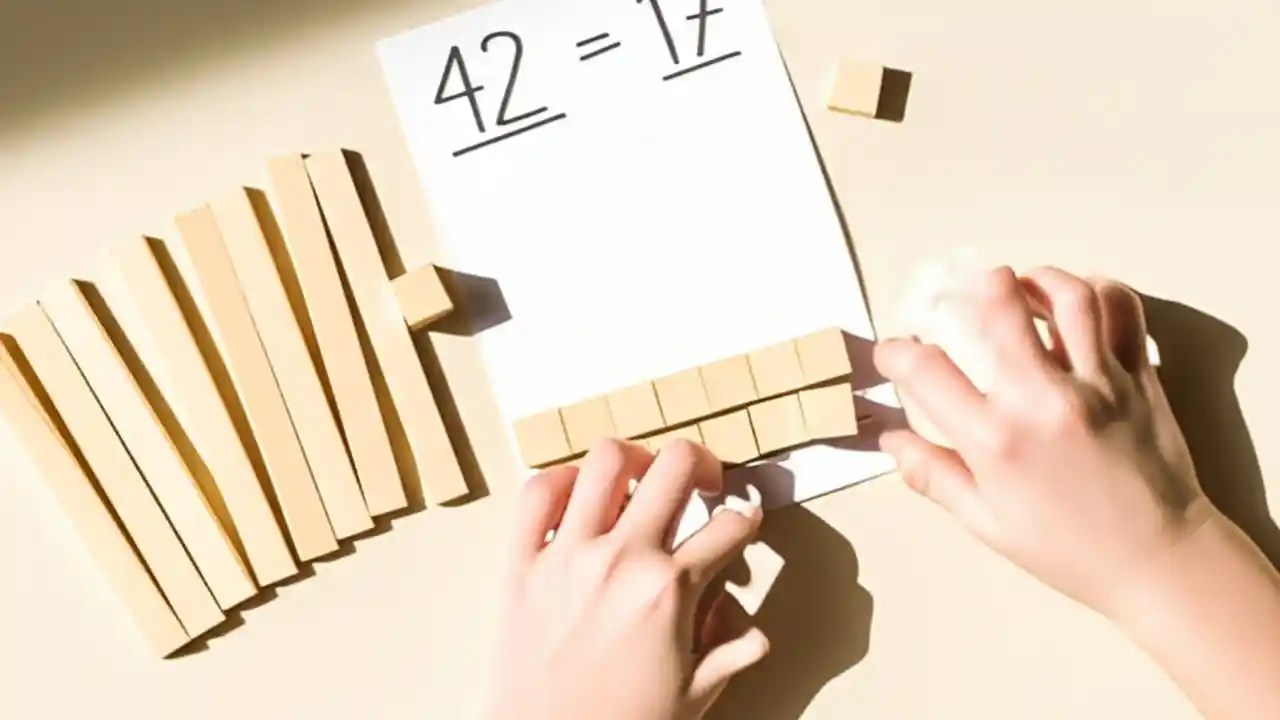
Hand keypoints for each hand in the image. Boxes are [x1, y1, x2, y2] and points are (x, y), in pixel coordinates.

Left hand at [488, 440, 768, 719]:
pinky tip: (579, 495)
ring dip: (636, 460)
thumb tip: (754, 633)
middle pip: (677, 465)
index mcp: (670, 591)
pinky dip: (561, 481)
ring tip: (641, 479)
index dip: (747, 519)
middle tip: (703, 480)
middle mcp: (622, 559)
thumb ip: (730, 655)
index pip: (730, 526)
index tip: (743, 520)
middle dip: (703, 463)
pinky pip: (538, 494)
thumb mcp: (693, 697)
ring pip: (608, 460)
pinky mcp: (522, 562)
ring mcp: (568, 554)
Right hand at [874, 265, 1211, 616]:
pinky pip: (1123, 311)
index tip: (896, 354)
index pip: (924, 370)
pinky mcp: (1140, 377)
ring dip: (1032, 280)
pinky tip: (1076, 300)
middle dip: (963, 289)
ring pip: (1065, 295)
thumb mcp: (986, 522)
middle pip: (996, 305)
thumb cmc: (1070, 549)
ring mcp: (1097, 382)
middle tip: (955, 296)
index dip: (895, 352)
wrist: (1161, 561)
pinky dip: (1099, 290)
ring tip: (1017, 287)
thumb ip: (934, 475)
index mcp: (995, 441)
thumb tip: (890, 440)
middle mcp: (1042, 399)